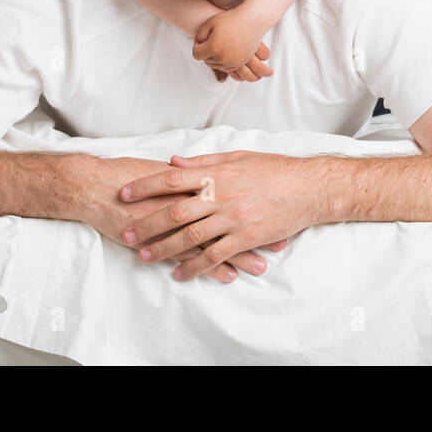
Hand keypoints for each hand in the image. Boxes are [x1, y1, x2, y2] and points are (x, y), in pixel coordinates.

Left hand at [119, 151, 312, 281]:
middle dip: (147, 224)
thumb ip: (204, 160)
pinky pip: (215, 256)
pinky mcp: (245, 238)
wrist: (308, 188)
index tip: (124, 194)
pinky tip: (180, 274)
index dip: (144, 186)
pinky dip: (195, 267)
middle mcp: (220, 196)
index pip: (171, 179)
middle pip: (174, 211)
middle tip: (126, 235)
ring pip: (190, 237)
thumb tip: (174, 162)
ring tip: (145, 257)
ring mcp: (232, 218)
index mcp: (216, 173)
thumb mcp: (238, 156)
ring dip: (164, 249)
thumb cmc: (274, 169)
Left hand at [194, 11, 274, 82]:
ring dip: (215, 57)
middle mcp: (223, 58)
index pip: (196, 54)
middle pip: (206, 61)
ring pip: (216, 65)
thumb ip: (199, 35)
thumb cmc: (232, 19)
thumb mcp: (210, 23)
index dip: (197, 46)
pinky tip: (226, 47)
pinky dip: (224, 59)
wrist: (253, 20)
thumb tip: (198, 46)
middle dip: (206, 51)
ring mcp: (233, 62)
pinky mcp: (241, 62)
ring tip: (219, 42)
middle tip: (211, 38)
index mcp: (213, 48)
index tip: (202, 38)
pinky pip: (227, 66)